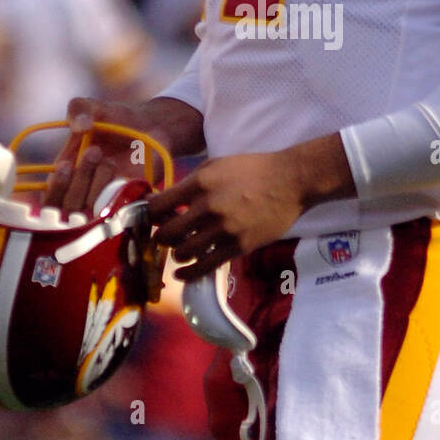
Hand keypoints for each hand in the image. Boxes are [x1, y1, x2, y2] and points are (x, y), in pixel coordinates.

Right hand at [45, 98, 172, 213]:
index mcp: (66, 173)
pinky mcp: (128, 201)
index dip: (55, 188)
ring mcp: (106, 198)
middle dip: (81, 177)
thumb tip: (79, 126)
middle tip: (95, 152)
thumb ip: (79, 109)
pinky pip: (119, 211)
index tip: (66, 165)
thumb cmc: (117, 117)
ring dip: (100, 182)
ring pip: (92, 208)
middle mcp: (83, 190)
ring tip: (112, 161)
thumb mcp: (94, 107)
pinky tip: (125, 174)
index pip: (49, 199)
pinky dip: (119, 193)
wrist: (152, 125)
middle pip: (69, 205)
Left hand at [147, 134, 354, 279]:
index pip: (159, 206)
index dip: (150, 215)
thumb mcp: (216, 165)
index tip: (150, 219)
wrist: (290, 182)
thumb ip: (190, 183)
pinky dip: (188, 273)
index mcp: (200, 183)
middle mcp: (208, 207)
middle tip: (164, 237)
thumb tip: (164, 198)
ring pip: (184, 252)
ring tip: (180, 250)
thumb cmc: (252, 169)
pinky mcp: (238, 247)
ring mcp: (223, 229)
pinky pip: (206, 266)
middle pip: (167, 233)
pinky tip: (181, 274)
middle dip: (160, 237)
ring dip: (177, 253)